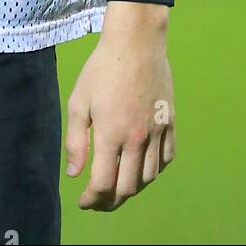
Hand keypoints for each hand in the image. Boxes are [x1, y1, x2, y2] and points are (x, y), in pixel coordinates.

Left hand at [64, 2, 174, 210]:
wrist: (136, 43)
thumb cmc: (102, 69)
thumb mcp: (79, 101)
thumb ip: (76, 141)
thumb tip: (75, 174)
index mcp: (111, 134)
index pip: (103, 183)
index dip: (92, 199)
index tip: (84, 202)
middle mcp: (137, 139)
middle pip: (128, 187)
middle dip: (111, 201)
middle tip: (100, 201)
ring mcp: (157, 132)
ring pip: (149, 177)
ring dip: (133, 189)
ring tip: (119, 187)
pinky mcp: (170, 123)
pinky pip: (166, 159)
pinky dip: (155, 171)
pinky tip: (142, 168)